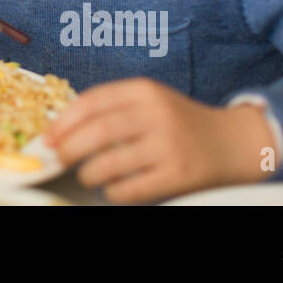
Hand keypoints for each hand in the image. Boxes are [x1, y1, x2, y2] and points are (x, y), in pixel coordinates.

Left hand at [43, 78, 274, 202]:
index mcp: (144, 91)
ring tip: (87, 176)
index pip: (92, 102)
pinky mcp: (179, 175)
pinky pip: (131, 189)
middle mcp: (156, 114)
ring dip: (89, 174)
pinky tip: (113, 189)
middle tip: (56, 160)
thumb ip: (113, 110)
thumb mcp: (150, 102)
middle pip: (97, 132)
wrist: (234, 142)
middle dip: (68, 149)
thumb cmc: (180, 123)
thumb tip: (61, 131)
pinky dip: (114, 192)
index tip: (47, 137)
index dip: (63, 121)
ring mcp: (169, 145)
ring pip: (110, 163)